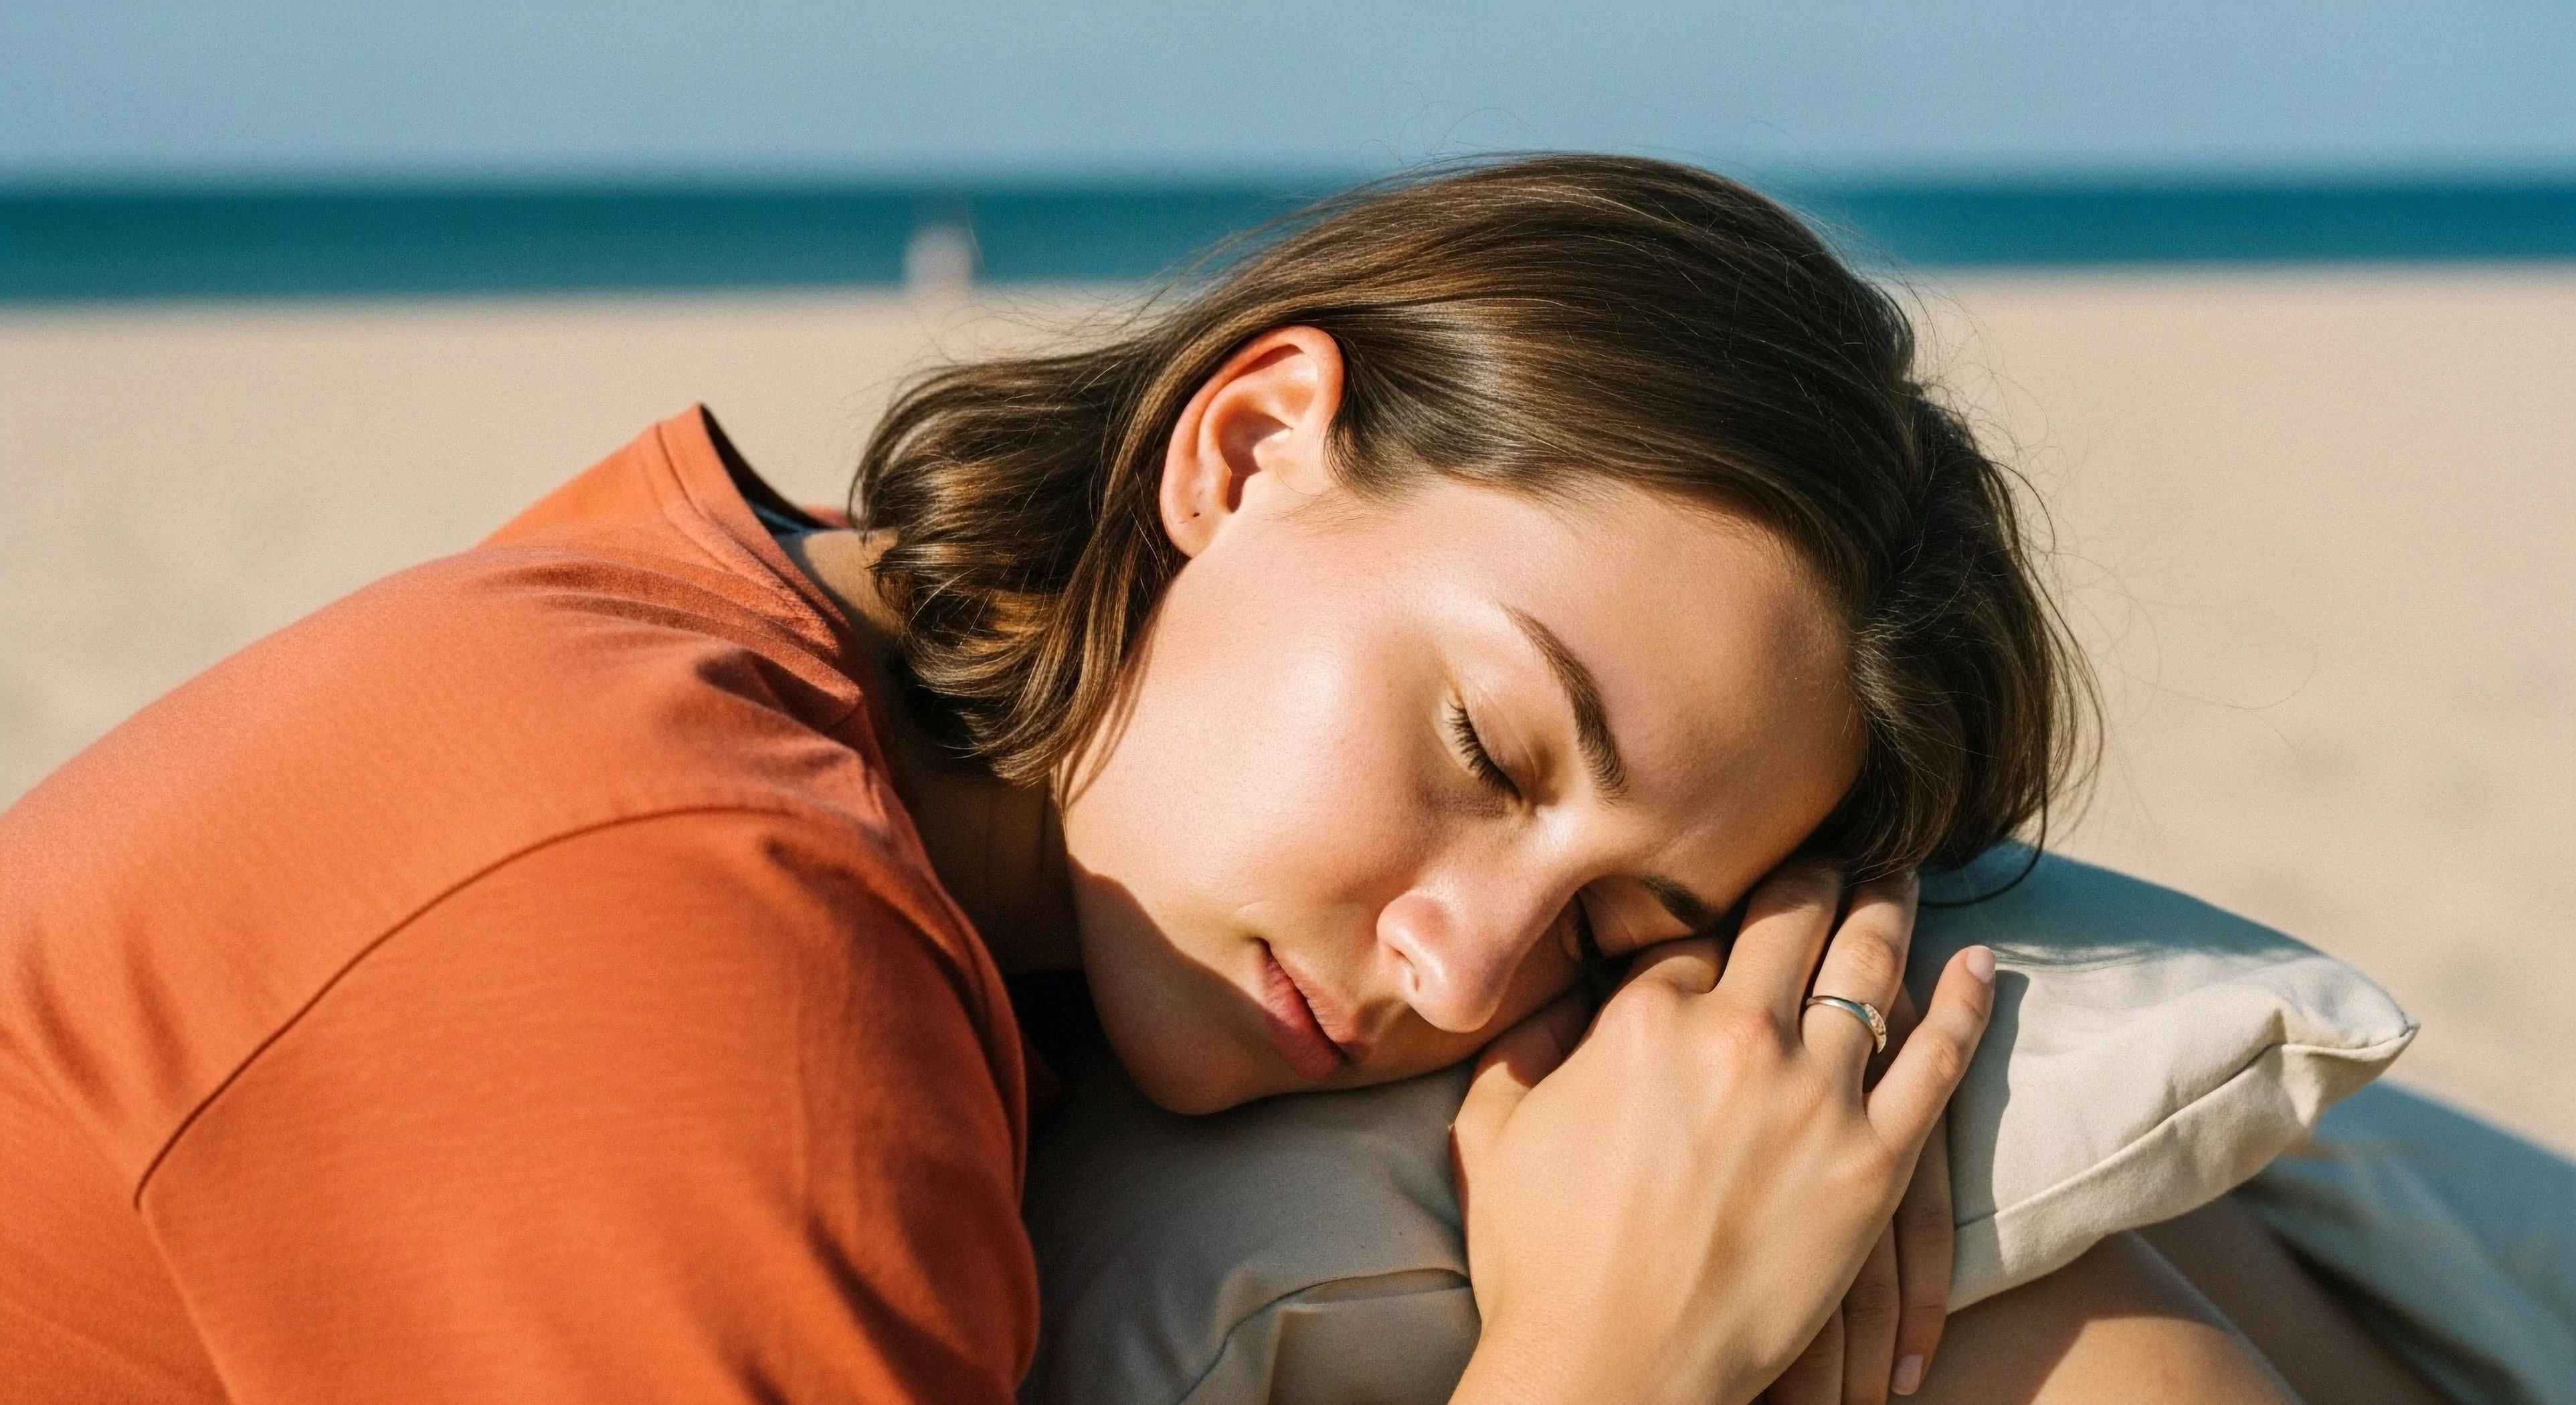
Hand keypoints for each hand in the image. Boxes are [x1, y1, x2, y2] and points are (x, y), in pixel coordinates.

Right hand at [1447, 868, 1993, 1404]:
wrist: (1610, 1374)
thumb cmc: (1538, 1263)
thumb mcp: (1492, 1130)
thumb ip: (1524, 1043)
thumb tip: (1556, 991)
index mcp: (1641, 1020)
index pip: (1693, 930)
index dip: (1710, 906)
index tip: (1732, 883)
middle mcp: (1735, 1037)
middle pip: (1791, 917)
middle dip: (1815, 872)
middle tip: (1836, 845)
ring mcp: (1813, 1099)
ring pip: (1870, 967)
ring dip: (1890, 907)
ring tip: (1903, 874)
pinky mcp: (1873, 1166)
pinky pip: (1937, 1061)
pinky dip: (1962, 1003)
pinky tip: (1978, 963)